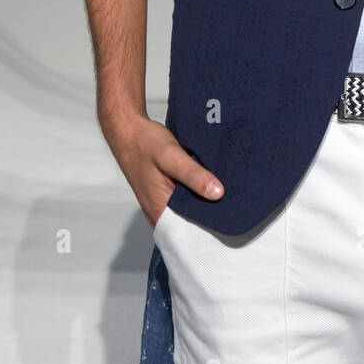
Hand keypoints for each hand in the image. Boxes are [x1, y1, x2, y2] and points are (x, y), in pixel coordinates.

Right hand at [102, 113, 223, 227]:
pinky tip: (209, 186)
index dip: (209, 229)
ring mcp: (161, 203)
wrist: (129, 131)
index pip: (188, 233)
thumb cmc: (145, 143)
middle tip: (234, 205)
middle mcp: (159, 212)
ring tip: (226, 196)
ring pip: (188, 211)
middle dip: (210, 215)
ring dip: (203, 203)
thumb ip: (194, 175)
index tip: (230, 221)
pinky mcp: (164, 193)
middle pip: (190, 223)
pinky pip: (184, 200)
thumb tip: (218, 193)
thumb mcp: (172, 156)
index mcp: (159, 211)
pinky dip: (195, 194)